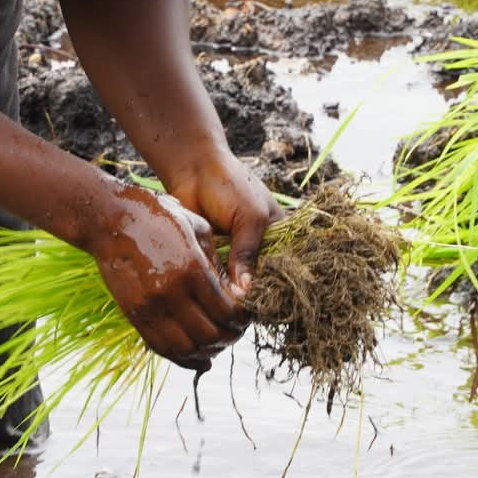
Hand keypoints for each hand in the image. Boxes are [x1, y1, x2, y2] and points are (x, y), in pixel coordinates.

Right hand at [86, 184, 246, 369]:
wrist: (111, 220)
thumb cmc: (159, 217)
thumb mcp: (198, 229)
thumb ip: (218, 265)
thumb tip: (237, 295)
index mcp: (191, 268)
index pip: (227, 311)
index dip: (242, 319)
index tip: (245, 316)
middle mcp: (170, 291)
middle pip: (210, 335)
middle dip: (228, 337)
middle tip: (234, 331)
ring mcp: (149, 306)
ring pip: (186, 348)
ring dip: (206, 351)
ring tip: (215, 343)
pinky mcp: (133, 314)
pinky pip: (161, 347)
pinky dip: (181, 357)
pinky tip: (195, 354)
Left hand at [163, 151, 282, 296]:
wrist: (192, 170)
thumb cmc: (229, 185)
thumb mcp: (249, 218)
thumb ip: (249, 253)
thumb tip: (246, 291)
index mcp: (277, 232)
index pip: (285, 264)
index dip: (280, 282)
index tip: (275, 301)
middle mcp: (258, 245)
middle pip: (262, 277)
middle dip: (256, 291)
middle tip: (249, 307)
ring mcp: (235, 251)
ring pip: (238, 280)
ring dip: (234, 291)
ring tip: (233, 307)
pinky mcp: (213, 254)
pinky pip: (217, 275)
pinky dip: (216, 283)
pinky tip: (217, 295)